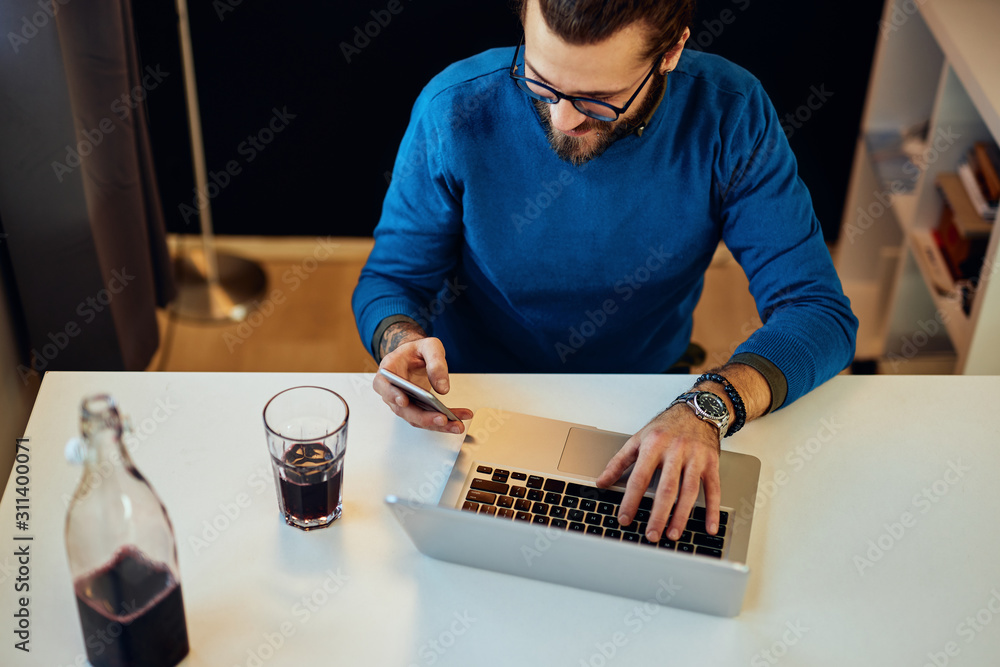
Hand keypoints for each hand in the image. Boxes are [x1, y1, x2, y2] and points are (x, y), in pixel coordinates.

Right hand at [374, 335, 473, 433]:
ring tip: (457, 425)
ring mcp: (401, 402)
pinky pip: (427, 418)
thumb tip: (442, 388)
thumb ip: (436, 362)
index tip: (404, 401)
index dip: (392, 394)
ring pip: (416, 419)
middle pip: (402, 409)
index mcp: (389, 369)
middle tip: (442, 419)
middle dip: (423, 417)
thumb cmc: (418, 350)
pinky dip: (444, 422)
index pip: (383, 384)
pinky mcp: (414, 410)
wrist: (415, 357)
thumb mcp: (430, 347)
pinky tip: (459, 419)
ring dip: (437, 425)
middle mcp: (391, 389)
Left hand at [596, 406, 721, 541]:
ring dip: (681, 516)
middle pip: (667, 488)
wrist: (698, 410)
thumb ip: (619, 462)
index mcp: (654, 446)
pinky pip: (713, 489)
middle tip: (651, 535)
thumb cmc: (666, 426)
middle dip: (659, 515)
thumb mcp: (638, 439)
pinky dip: (713, 510)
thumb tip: (601, 482)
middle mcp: (676, 452)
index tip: (625, 518)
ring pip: (689, 492)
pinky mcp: (711, 464)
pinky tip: (709, 527)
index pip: (639, 478)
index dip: (631, 500)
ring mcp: (695, 458)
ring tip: (673, 534)